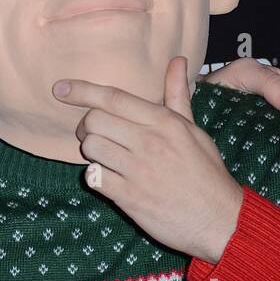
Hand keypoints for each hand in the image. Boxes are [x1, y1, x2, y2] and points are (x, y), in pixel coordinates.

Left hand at [53, 57, 242, 264]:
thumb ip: (178, 96)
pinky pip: (94, 178)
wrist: (220, 219)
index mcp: (164, 122)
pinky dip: (95, 177)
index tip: (59, 88)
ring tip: (105, 158)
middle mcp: (149, 142)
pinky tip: (109, 179)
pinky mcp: (129, 198)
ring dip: (91, 152)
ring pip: (91, 148)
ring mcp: (138, 170)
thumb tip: (177, 60)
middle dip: (86, 127)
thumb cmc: (207, 173)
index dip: (82, 90)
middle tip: (94, 135)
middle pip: (94, 121)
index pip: (114, 98)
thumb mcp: (195, 131)